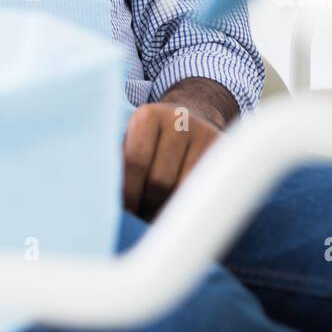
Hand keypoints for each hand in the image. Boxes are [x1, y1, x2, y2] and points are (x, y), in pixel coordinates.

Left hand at [122, 100, 222, 221]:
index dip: (128, 193)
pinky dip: (190, 206)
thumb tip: (108, 201)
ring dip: (169, 210)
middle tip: (140, 216)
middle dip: (147, 205)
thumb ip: (119, 167)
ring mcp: (204, 133)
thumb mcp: (130, 143)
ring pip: (184, 190)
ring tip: (157, 214)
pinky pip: (205, 190)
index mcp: (148, 116)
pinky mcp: (223, 150)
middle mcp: (178, 119)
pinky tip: (180, 209)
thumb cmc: (150, 142)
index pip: (135, 162)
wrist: (190, 118)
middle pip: (160, 180)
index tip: (124, 211)